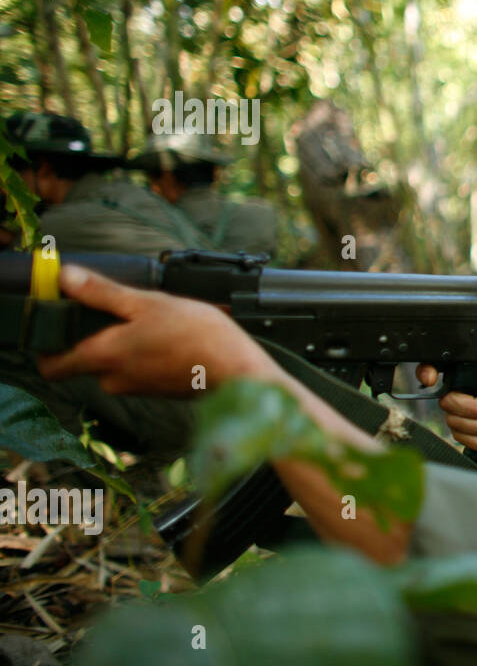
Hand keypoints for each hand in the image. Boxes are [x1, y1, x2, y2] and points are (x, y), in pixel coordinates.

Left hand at [37, 264, 276, 394]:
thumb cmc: (197, 336)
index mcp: (103, 357)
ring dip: (127, 339)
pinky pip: (140, 367)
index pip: (51, 365)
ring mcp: (138, 386)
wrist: (239, 372)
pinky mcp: (159, 388)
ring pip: (116, 361)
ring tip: (155, 317)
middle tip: (118, 307)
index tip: (57, 318)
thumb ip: (102, 293)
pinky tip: (172, 334)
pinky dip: (147, 350)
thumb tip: (66, 277)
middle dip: (97, 332)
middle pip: (86, 357)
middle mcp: (114, 379)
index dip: (47, 342)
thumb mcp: (148, 303)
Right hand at [417, 362, 476, 486]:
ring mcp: (458, 413)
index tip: (431, 379)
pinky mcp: (462, 432)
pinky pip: (462, 439)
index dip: (425, 370)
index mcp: (470, 371)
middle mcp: (459, 391)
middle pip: (447, 401)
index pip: (436, 365)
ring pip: (455, 423)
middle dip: (474, 409)